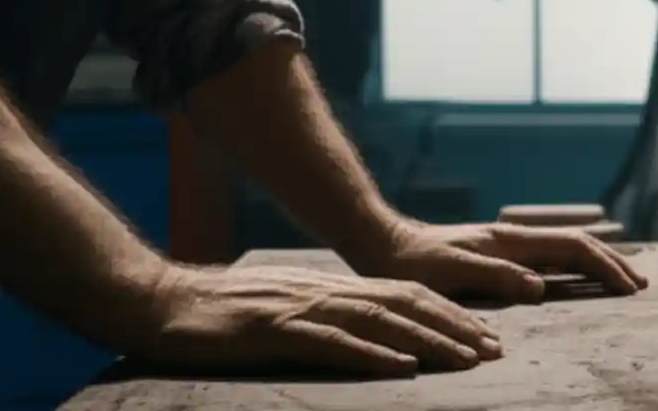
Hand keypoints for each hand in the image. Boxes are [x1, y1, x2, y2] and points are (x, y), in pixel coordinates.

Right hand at [133, 264, 501, 376]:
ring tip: (465, 360)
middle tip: (495, 350)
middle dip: (455, 327)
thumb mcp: (286, 311)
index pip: (405, 296)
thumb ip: (327, 319)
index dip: (448, 314)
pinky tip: (401, 368)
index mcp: (331, 288)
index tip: (486, 336)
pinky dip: (372, 355)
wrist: (162, 301)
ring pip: (381, 322)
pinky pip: (333, 344)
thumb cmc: (222, 313)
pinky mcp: (276, 331)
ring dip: (428, 342)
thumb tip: (371, 338)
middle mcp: (326, 292)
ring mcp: (302, 309)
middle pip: (406, 304)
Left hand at [358, 222, 648, 303]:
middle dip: (611, 263)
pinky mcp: (499, 253)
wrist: (385, 244)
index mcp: (509, 240)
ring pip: (565, 248)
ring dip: (596, 262)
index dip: (604, 266)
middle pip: (576, 244)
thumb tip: (541, 287)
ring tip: (622, 279)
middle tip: (640, 286)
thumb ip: (496, 276)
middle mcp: (514, 237)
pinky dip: (573, 266)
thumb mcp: (451, 273)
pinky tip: (578, 276)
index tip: (628, 288)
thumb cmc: (413, 264)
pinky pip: (547, 257)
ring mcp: (508, 244)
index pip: (571, 248)